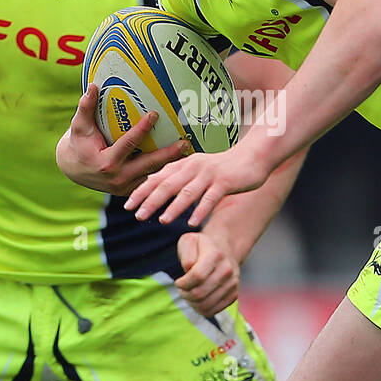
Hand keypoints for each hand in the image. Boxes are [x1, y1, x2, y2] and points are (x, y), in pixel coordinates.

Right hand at [57, 84, 190, 194]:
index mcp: (106, 162)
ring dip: (171, 164)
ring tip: (189, 152)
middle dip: (168, 154)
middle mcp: (118, 178)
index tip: (155, 114)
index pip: (128, 143)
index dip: (142, 129)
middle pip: (149, 164)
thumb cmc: (78, 144)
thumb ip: (85, 107)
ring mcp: (125, 187)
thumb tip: (93, 85)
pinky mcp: (130, 191)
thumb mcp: (78, 126)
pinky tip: (179, 162)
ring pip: (153, 175)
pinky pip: (150, 181)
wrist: (73, 170)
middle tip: (185, 142)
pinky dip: (164, 173)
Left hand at [124, 146, 269, 227]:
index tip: (127, 205)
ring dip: (174, 207)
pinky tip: (192, 223)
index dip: (141, 191)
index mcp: (184, 164)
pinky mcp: (225, 182)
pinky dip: (201, 210)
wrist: (252, 157)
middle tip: (137, 215)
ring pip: (188, 192)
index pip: (158, 178)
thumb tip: (152, 184)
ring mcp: (209, 174)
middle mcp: (194, 167)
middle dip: (151, 201)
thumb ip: (177, 176)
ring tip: (162, 220)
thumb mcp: (196, 168)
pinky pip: (211, 198)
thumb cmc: (222, 167)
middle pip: (168, 185)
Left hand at [175, 232, 239, 316]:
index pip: (197, 276)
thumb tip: (189, 269)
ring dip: (192, 303)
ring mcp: (232, 283)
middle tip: (182, 290)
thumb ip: (186, 253)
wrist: (224, 251)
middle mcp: (227, 269)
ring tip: (188, 295)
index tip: (178, 282)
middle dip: (185, 294)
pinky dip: (200, 309)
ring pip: (206, 305)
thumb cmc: (201, 248)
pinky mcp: (233, 295)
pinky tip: (197, 301)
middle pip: (200, 293)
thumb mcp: (189, 241)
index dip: (183, 283)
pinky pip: (213, 311)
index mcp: (215, 255)